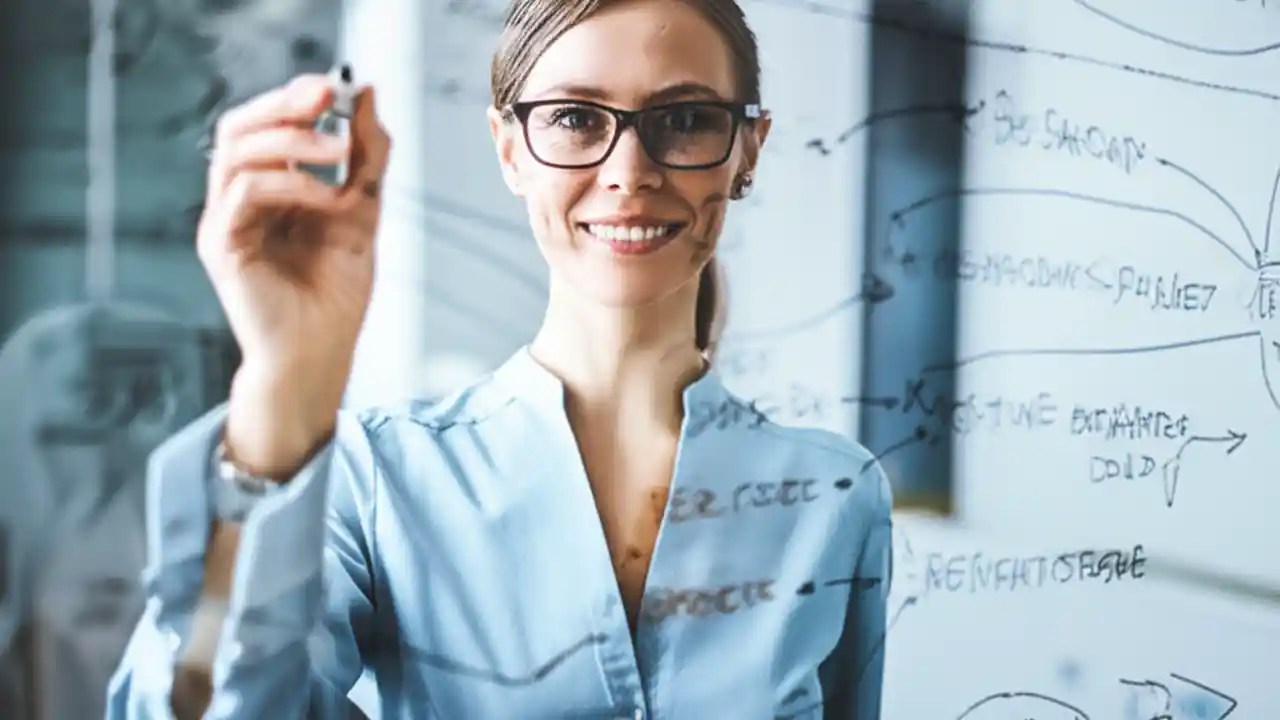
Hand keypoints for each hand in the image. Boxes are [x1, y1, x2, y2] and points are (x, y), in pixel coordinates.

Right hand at [197, 73, 391, 473]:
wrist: (321, 355)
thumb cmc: (335, 294)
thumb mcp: (362, 212)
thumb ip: (365, 158)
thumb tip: (366, 96)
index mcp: (269, 189)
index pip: (268, 126)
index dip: (296, 100)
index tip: (337, 86)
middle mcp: (239, 200)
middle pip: (240, 127)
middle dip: (283, 105)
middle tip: (325, 95)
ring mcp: (226, 221)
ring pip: (236, 152)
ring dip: (290, 140)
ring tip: (337, 149)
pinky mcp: (222, 245)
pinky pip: (244, 192)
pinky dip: (288, 183)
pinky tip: (326, 196)